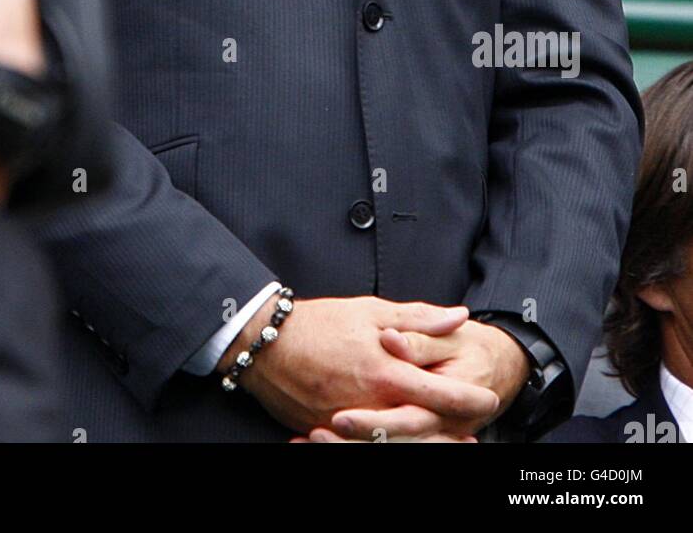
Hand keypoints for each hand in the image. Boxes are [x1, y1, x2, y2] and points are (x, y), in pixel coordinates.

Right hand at [227, 296, 498, 434]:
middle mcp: (368, 403)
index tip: (489, 397)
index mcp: (382, 371)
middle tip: (473, 433)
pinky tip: (399, 440)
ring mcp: (348, 421)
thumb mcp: (370, 310)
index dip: (467, 397)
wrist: (265, 344)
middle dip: (451, 431)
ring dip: (424, 440)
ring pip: (395, 440)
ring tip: (449, 440)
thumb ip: (417, 318)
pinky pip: (364, 444)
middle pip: (421, 426)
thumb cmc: (320, 322)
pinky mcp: (329, 430)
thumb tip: (458, 316)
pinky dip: (386, 443)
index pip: (436, 392)